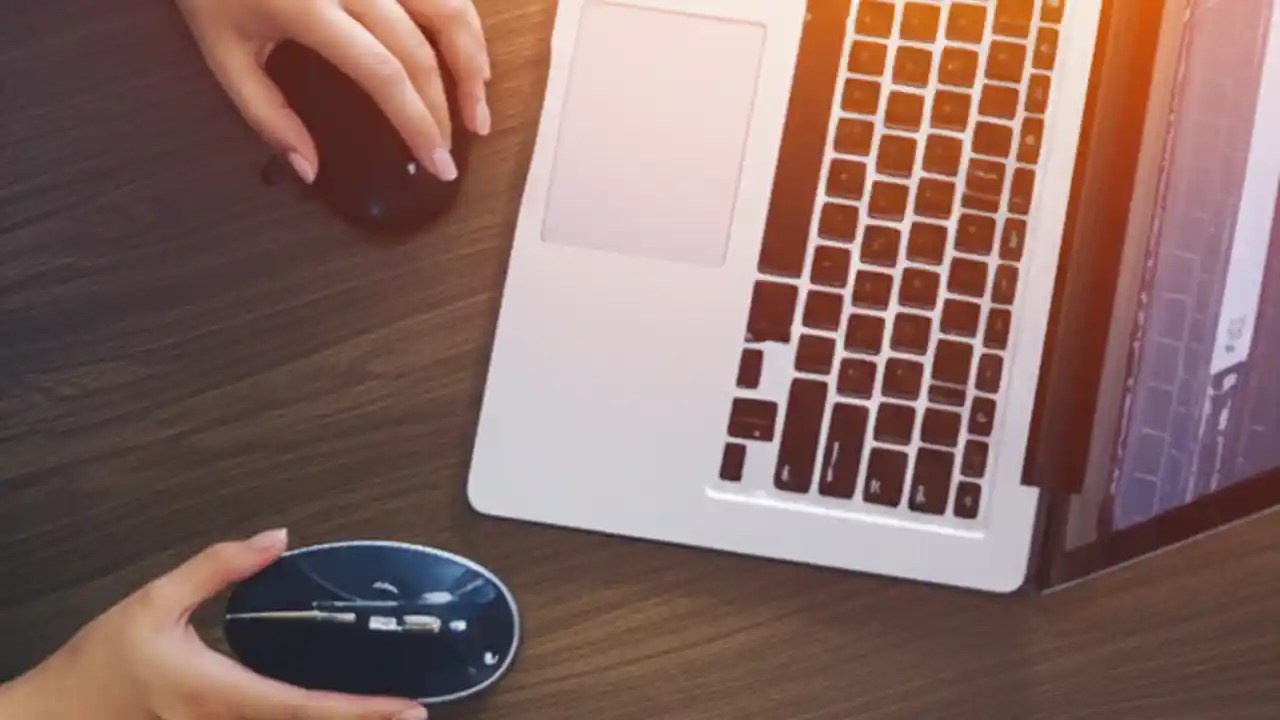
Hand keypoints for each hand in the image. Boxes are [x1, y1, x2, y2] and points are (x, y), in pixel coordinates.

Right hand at [0, 529, 427, 719]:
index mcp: (220, 692)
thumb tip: (276, 537)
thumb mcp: (155, 602)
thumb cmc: (102, 663)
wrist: (55, 716)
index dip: (359, 709)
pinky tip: (330, 711)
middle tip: (414, 710)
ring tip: (387, 712)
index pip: (304, 706)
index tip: (404, 706)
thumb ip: (218, 568)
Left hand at [174, 0, 491, 182]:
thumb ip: (266, 114)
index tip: (437, 161)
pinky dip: (461, 18)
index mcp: (309, 7)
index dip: (418, 121)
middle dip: (450, 102)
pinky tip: (467, 50)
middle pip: (423, 46)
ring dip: (472, 55)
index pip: (385, 73)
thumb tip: (311, 169)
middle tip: (461, 145)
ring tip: (479, 99)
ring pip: (448, 4)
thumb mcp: (222, 52)